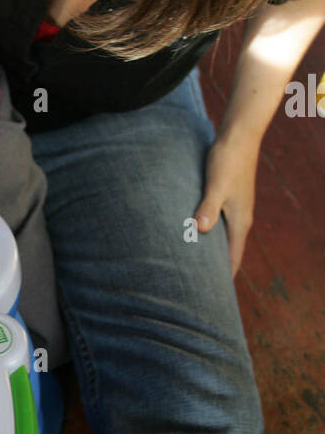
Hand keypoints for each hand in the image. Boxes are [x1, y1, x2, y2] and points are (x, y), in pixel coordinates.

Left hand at [194, 133, 259, 275]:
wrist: (238, 136)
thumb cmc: (227, 160)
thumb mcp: (216, 185)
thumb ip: (208, 207)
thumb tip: (201, 229)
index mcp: (240, 222)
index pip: (233, 259)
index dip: (224, 278)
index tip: (212, 297)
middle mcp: (240, 219)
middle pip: (229, 253)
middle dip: (216, 270)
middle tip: (198, 289)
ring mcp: (235, 209)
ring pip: (223, 238)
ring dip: (211, 253)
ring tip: (194, 268)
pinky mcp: (228, 199)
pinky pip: (219, 225)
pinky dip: (209, 236)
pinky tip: (195, 236)